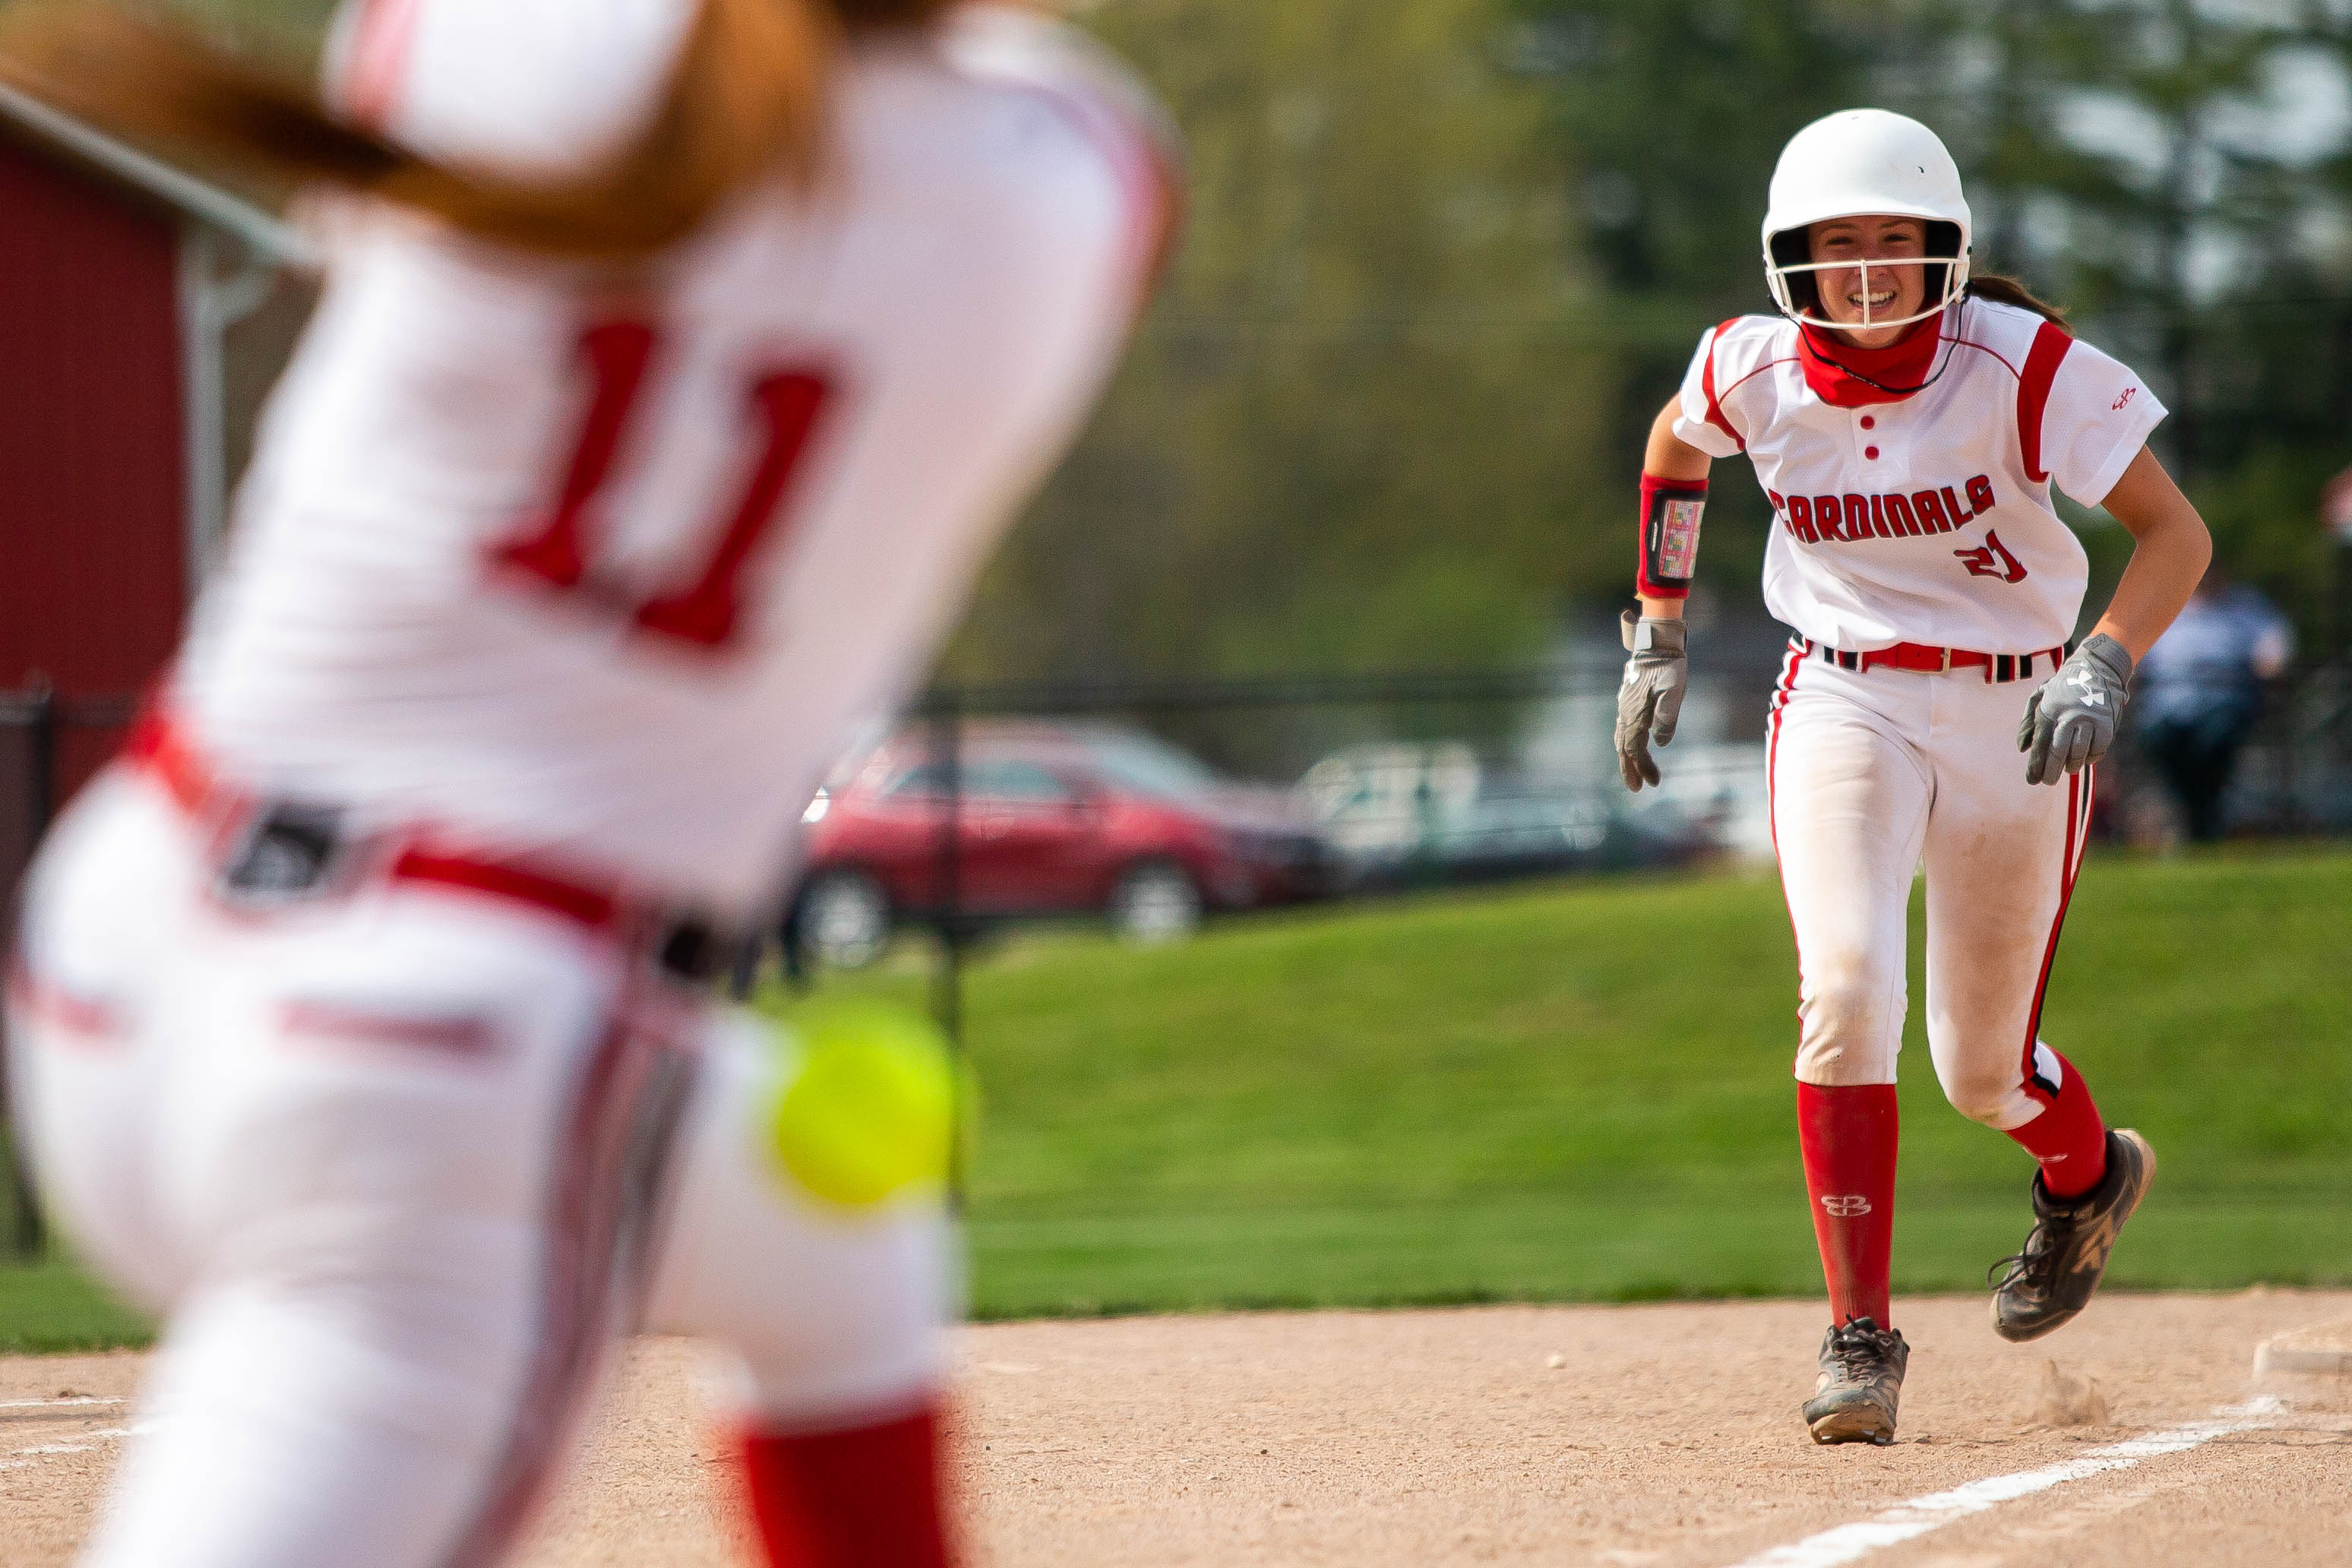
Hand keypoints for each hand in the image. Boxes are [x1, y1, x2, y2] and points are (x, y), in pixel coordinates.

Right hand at [1616, 609, 1688, 791]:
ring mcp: (1625, 707)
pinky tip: (1630, 747)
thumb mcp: (1674, 690)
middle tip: (1638, 789)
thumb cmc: (1669, 667)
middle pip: (1624, 748)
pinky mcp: (1627, 701)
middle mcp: (1626, 713)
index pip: (1634, 748)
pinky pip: (1622, 728)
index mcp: (1636, 714)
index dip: (1642, 767)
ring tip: (1634, 774)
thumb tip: (1661, 742)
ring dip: (1627, 759)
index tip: (1653, 782)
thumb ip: (1668, 716)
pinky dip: (1625, 743)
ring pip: (1621, 739)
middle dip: (1630, 769)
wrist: (1656, 644)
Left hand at [2019, 634, 2131, 785]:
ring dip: (2072, 765)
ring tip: (2067, 769)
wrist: (2096, 669)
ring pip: (2079, 752)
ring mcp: (2089, 719)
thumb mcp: (2039, 697)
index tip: (2032, 780)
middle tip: (2047, 781)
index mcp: (2048, 709)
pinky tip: (2086, 759)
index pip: (2039, 744)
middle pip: (2058, 751)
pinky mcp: (2107, 722)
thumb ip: (2028, 722)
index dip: (2035, 765)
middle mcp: (2068, 715)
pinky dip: (2091, 757)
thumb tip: (2022, 749)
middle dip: (2051, 771)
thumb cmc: (2062, 689)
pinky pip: (2098, 748)